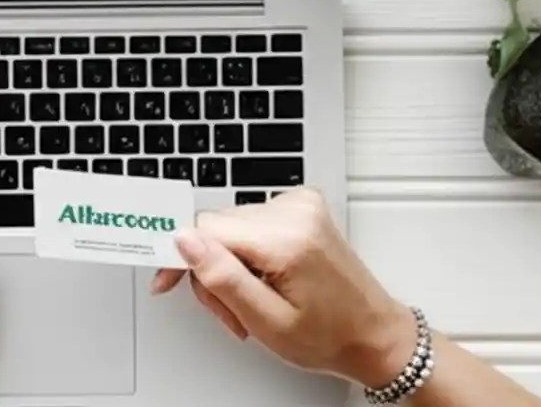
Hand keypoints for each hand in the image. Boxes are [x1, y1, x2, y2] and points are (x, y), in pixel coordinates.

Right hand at [151, 188, 416, 387]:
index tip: (167, 281)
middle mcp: (295, 211)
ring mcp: (300, 205)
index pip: (206, 227)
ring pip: (229, 226)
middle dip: (210, 270)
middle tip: (228, 310)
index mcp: (288, 239)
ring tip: (249, 302)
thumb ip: (223, 278)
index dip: (182, 258)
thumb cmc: (331, 336)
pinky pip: (250, 222)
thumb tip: (184, 240)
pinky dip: (246, 253)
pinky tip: (260, 279)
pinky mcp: (301, 207)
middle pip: (216, 226)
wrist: (373, 334)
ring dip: (228, 264)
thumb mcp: (268, 322)